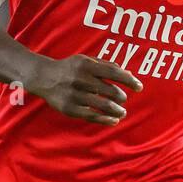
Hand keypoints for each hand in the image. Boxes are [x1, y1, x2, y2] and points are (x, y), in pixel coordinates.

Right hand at [27, 55, 142, 124]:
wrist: (43, 77)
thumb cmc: (70, 68)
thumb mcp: (86, 61)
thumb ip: (107, 65)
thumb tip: (129, 74)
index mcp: (86, 65)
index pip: (113, 72)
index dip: (129, 80)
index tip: (139, 87)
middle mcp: (80, 79)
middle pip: (110, 91)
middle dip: (121, 97)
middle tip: (124, 100)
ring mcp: (74, 95)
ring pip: (103, 105)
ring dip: (117, 110)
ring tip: (122, 112)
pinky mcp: (69, 108)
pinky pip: (92, 116)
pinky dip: (105, 120)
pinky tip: (113, 120)